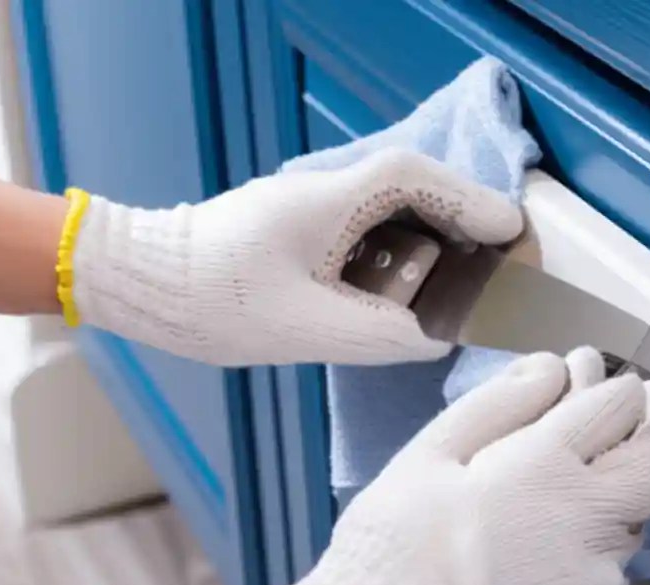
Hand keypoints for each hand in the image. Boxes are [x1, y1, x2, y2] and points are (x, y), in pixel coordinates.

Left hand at [71, 148, 521, 365]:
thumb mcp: (303, 329)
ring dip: (430, 236)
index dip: (469, 200)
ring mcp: (309, 210)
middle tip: (498, 257)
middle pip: (410, 188)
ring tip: (463, 277)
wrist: (141, 285)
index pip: (414, 180)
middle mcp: (322, 194)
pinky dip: (397, 250)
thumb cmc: (212, 301)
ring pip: (388, 209)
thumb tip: (434, 339)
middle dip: (459, 218)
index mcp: (326, 203)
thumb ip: (380, 335)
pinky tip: (407, 288)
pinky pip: (364, 229)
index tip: (508, 229)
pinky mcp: (298, 230)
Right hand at [265, 348, 649, 584]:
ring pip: (628, 522)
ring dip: (604, 506)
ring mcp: (600, 576)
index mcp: (545, 463)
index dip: (615, 385)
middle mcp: (589, 517)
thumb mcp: (426, 458)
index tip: (601, 382)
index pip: (620, 403)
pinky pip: (604, 579)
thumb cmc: (393, 555)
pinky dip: (580, 565)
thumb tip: (550, 369)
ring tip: (539, 519)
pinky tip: (528, 575)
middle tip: (639, 418)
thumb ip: (497, 405)